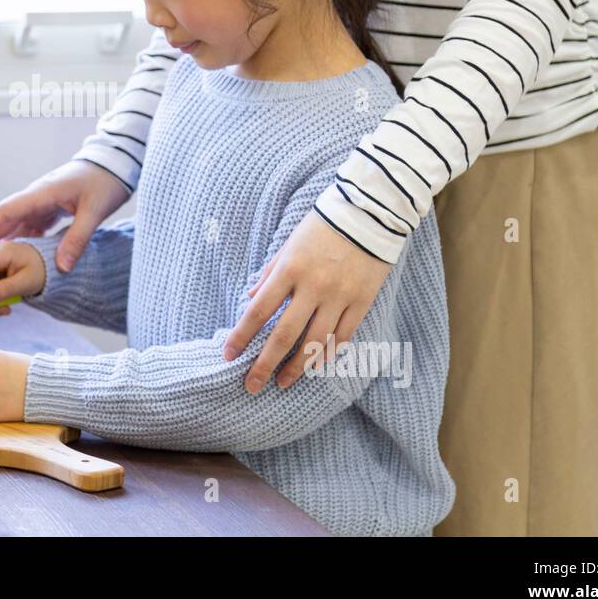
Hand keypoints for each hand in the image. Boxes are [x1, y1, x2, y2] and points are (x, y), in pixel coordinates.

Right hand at [0, 159, 130, 272]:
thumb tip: (62, 268)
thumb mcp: (95, 210)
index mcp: (40, 193)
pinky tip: (12, 263)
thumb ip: (78, 238)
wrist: (114, 164)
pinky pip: (26, 230)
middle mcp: (34, 198)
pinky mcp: (47, 211)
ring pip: (11, 228)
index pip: (4, 212)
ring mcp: (39, 205)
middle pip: (1, 222)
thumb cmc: (104, 181)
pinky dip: (17, 246)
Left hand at [224, 208, 391, 392]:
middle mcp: (313, 287)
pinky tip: (315, 366)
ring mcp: (339, 296)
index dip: (241, 336)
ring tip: (283, 382)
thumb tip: (250, 298)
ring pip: (315, 343)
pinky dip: (327, 354)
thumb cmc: (322, 226)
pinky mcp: (362, 301)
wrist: (369, 213)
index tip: (229, 355)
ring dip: (296, 367)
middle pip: (284, 335)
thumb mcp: (288, 243)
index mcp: (289, 270)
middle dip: (265, 364)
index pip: (259, 311)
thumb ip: (270, 273)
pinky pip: (342, 336)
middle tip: (251, 386)